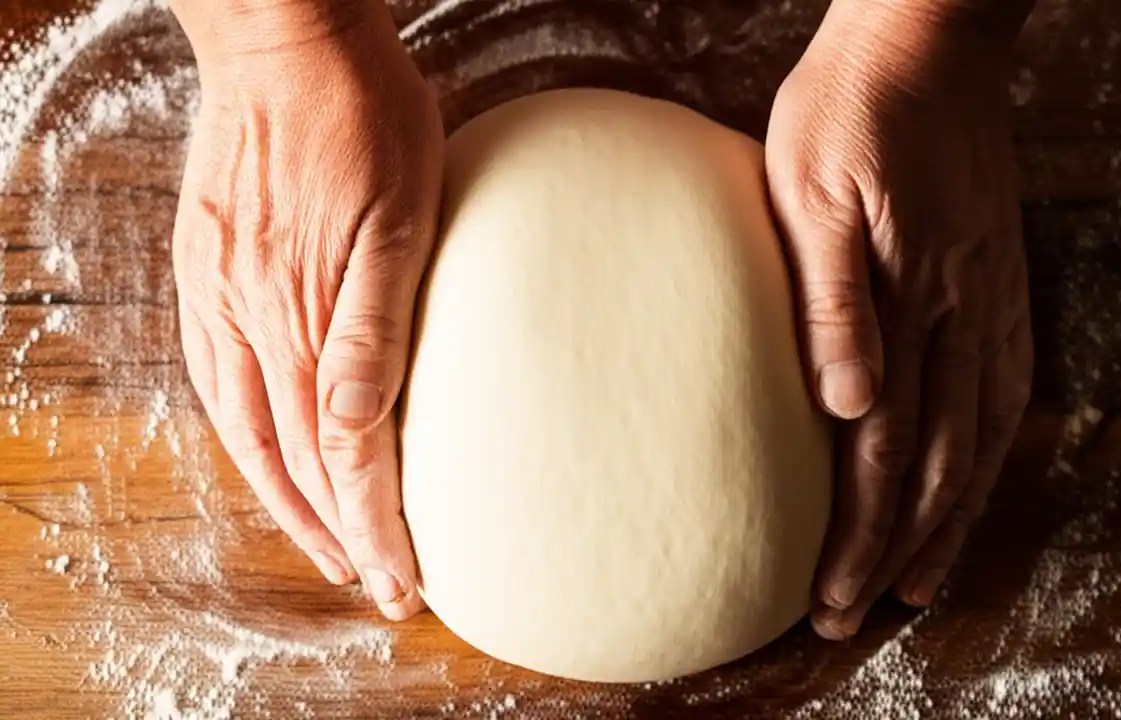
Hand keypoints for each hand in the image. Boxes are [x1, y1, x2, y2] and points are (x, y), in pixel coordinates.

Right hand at [170, 0, 443, 619]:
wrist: (285, 35)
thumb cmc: (364, 115)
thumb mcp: (400, 214)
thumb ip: (375, 327)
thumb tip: (353, 429)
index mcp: (305, 313)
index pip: (343, 454)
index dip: (374, 526)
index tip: (401, 581)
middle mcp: (252, 319)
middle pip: (295, 458)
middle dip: (338, 531)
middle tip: (374, 582)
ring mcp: (221, 296)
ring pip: (249, 430)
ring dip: (289, 498)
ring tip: (326, 542)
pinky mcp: (206, 271)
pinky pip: (216, 379)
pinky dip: (244, 437)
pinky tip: (265, 454)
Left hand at [765, 0, 1034, 638]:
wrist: (925, 39)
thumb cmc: (846, 107)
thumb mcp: (809, 190)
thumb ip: (831, 300)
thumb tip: (844, 406)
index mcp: (909, 300)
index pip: (885, 449)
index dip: (861, 533)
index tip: (831, 596)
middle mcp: (962, 314)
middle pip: (936, 465)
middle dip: (895, 550)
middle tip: (853, 615)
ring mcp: (991, 299)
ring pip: (979, 440)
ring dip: (948, 520)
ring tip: (919, 582)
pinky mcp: (999, 280)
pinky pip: (1007, 389)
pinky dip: (988, 455)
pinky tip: (971, 483)